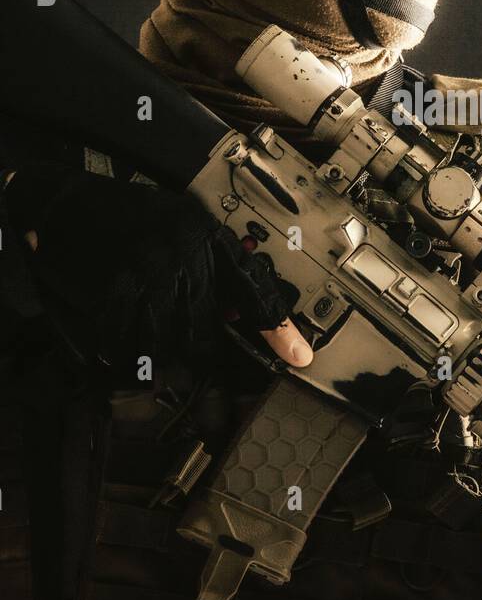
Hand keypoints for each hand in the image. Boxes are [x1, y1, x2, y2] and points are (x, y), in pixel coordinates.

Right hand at [2, 163, 312, 371]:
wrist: (65, 201)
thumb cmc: (125, 215)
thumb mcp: (178, 224)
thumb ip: (205, 263)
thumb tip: (229, 311)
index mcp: (207, 236)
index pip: (253, 286)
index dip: (278, 327)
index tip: (299, 356)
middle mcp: (185, 254)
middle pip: (206, 332)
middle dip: (203, 367)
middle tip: (206, 398)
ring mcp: (149, 270)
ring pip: (168, 342)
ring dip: (158, 360)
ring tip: (147, 360)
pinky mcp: (115, 286)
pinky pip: (129, 340)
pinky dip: (122, 354)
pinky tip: (114, 350)